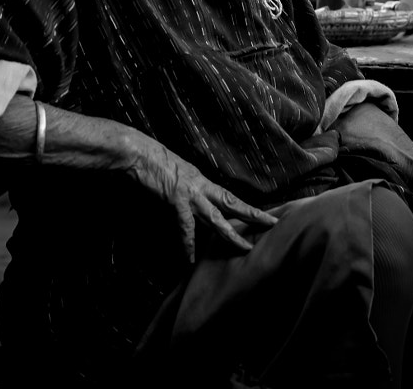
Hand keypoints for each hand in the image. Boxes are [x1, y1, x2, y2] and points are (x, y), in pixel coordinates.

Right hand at [125, 131, 277, 261]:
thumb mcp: (177, 175)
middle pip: (232, 203)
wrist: (140, 152)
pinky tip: (190, 259)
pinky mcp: (176, 199)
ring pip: (217, 216)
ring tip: (245, 248)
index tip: (264, 216)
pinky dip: (188, 243)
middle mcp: (201, 186)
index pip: (229, 197)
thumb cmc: (154, 161)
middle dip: (253, 215)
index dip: (247, 208)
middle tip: (272, 224)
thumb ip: (187, 189)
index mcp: (201, 181)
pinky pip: (185, 226)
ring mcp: (190, 193)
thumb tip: (192, 205)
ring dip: (231, 233)